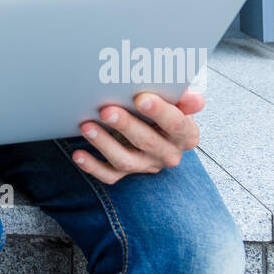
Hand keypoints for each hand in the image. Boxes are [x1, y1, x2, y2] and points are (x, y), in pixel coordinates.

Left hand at [72, 86, 204, 182]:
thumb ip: (183, 99)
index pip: (176, 124)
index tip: (142, 98)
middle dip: (126, 126)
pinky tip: (78, 155)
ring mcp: (146, 166)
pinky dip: (93, 167)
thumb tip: (195, 99)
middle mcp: (168, 154)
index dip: (160, 112)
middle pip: (147, 142)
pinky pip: (109, 175)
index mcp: (186, 135)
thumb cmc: (165, 109)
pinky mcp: (127, 174)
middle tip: (106, 110)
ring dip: (104, 143)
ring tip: (86, 126)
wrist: (157, 129)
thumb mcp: (178, 102)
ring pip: (125, 160)